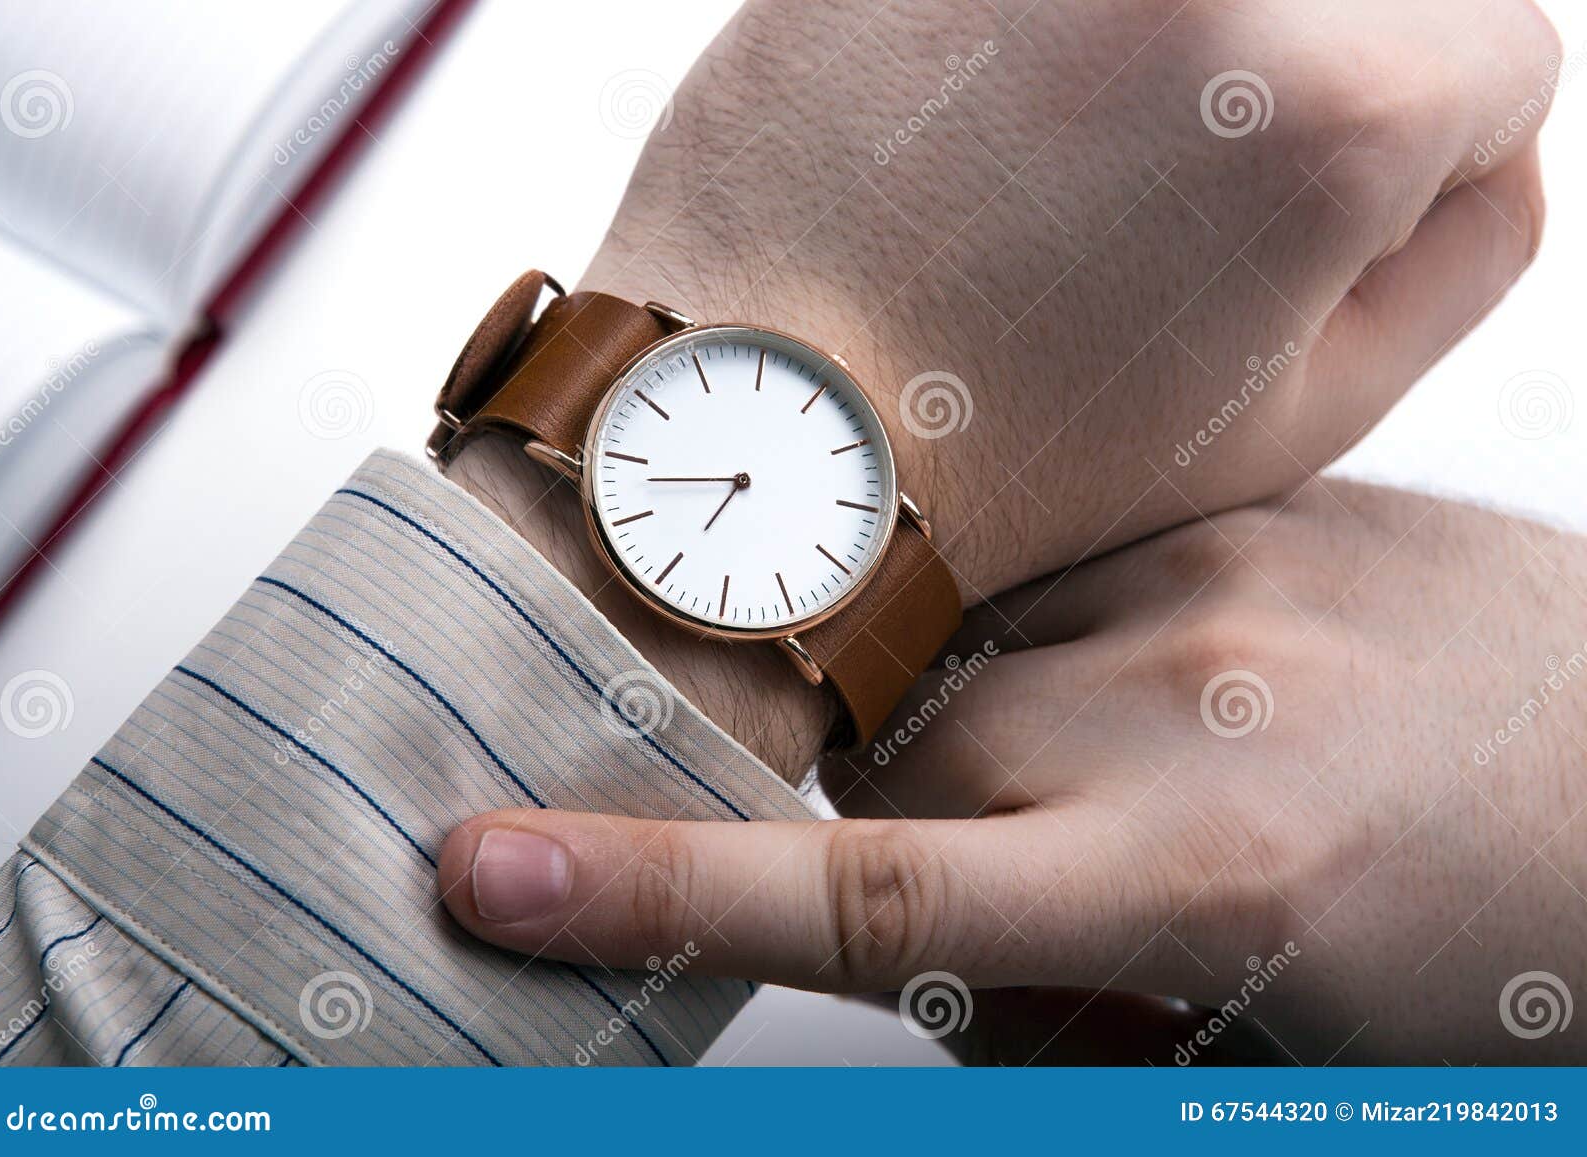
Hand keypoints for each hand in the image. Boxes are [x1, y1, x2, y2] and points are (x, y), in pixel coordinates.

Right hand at [439, 481, 1586, 1062]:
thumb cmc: (1506, 945)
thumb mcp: (1280, 1052)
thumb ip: (1065, 1023)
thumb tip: (928, 981)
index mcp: (1199, 876)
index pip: (863, 894)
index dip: (651, 890)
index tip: (484, 867)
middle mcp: (1179, 700)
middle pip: (890, 769)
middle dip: (908, 840)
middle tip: (1041, 892)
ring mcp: (1203, 573)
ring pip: (957, 662)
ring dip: (987, 738)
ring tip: (1133, 776)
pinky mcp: (1233, 500)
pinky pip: (1049, 569)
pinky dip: (1054, 644)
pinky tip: (1167, 680)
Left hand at [449, 0, 1556, 775]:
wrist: (770, 428)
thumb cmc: (1025, 456)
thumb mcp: (1298, 415)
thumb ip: (1459, 252)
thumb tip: (1481, 136)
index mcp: (1329, 113)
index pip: (1503, 48)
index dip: (1415, 161)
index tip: (1293, 234)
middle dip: (1316, 80)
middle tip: (1182, 199)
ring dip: (1184, 43)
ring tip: (1071, 166)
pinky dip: (1050, 28)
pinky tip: (991, 121)